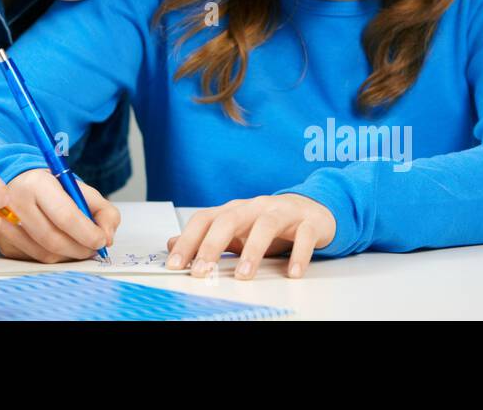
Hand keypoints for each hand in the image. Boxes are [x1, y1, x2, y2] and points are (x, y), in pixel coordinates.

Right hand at [0, 169, 118, 262]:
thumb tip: (107, 238)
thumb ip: (103, 210)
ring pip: (45, 254)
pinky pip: (35, 259)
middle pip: (53, 240)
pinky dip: (54, 257)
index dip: (87, 233)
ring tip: (79, 246)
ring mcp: (5, 224)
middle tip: (94, 248)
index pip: (64, 215)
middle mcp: (15, 202)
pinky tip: (60, 246)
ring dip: (69, 256)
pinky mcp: (3, 242)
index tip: (101, 240)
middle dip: (81, 249)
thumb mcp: (80, 189)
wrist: (19, 183)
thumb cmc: (51, 188)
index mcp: (36, 183)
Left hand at [166, 194, 335, 279]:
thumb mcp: (235, 230)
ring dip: (253, 250)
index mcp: (234, 209)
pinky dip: (298, 254)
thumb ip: (205, 237)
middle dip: (212, 246)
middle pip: (230, 220)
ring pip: (265, 225)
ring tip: (244, 276)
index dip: (188, 240)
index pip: (204, 219)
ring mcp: (283, 212)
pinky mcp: (308, 222)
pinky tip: (292, 273)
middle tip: (202, 271)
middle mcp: (255, 207)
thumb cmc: (269, 223)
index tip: (175, 264)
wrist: (312, 210)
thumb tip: (170, 244)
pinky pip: (304, 236)